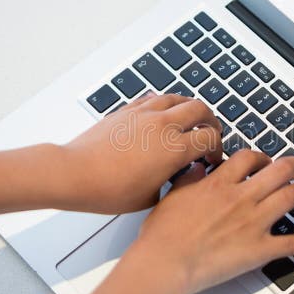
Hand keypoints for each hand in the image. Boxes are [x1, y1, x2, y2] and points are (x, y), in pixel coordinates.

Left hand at [56, 93, 222, 213]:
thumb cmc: (109, 190)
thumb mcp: (152, 196)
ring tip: (190, 118)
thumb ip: (173, 182)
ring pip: (178, 97)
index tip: (212, 156)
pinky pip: (154, 97)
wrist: (76, 174)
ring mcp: (144, 114)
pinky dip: (165, 103)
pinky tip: (163, 113)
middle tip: (210, 131)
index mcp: (174, 149)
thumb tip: (181, 174)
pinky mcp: (127, 110)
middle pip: (201, 109)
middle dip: (210, 121)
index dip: (217, 148)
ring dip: (189, 107)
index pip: (210, 138)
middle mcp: (163, 125)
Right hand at [133, 149, 293, 293]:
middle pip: (278, 172)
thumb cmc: (162, 234)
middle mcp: (241, 198)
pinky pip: (292, 244)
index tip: (265, 160)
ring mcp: (253, 223)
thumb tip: (197, 167)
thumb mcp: (172, 195)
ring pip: (290, 198)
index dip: (261, 156)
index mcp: (219, 184)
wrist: (164, 262)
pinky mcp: (259, 249)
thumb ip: (189, 178)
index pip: (249, 158)